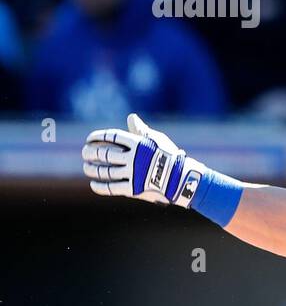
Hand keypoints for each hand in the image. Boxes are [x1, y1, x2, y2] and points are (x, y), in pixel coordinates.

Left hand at [82, 113, 208, 205]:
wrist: (182, 179)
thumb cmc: (170, 156)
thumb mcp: (157, 140)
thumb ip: (141, 130)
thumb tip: (131, 117)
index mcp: (138, 143)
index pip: (111, 136)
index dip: (97, 136)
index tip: (89, 139)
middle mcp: (133, 158)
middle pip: (104, 153)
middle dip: (90, 152)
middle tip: (84, 153)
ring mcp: (133, 173)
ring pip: (105, 171)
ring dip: (92, 169)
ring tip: (86, 167)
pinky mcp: (133, 189)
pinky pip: (111, 188)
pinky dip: (100, 187)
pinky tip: (93, 184)